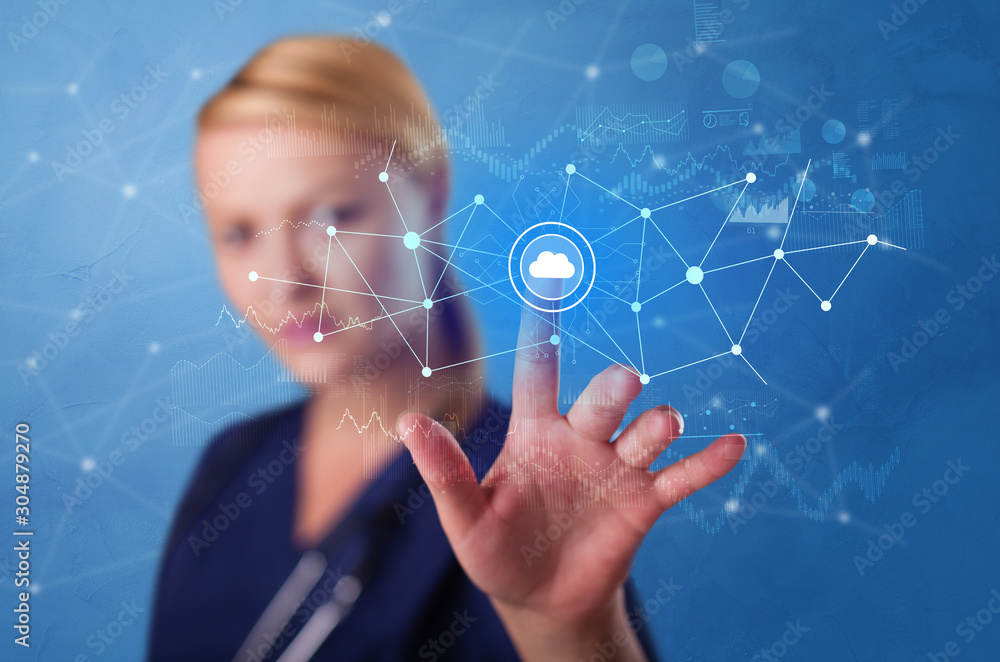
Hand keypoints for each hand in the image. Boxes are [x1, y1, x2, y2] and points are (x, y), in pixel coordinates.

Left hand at [397, 305, 745, 658]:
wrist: (540, 599)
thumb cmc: (496, 551)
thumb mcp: (465, 520)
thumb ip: (444, 474)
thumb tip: (407, 422)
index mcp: (535, 432)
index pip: (540, 364)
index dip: (543, 321)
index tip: (551, 272)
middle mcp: (581, 439)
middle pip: (604, 395)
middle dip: (615, 387)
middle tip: (620, 387)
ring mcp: (616, 469)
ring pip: (648, 429)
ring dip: (659, 424)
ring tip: (662, 428)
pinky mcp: (644, 503)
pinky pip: (683, 478)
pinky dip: (708, 463)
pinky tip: (735, 445)